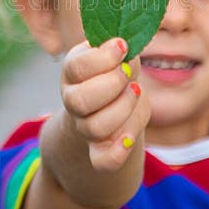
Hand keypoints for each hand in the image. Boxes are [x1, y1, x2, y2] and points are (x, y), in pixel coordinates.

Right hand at [60, 37, 148, 171]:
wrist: (112, 107)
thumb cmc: (117, 73)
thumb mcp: (119, 56)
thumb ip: (121, 51)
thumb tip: (125, 47)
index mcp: (73, 72)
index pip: (76, 68)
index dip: (103, 58)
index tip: (123, 47)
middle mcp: (73, 100)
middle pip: (80, 101)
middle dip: (112, 84)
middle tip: (128, 74)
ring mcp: (84, 127)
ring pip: (95, 128)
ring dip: (124, 109)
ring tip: (136, 92)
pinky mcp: (100, 151)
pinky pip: (102, 161)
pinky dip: (118, 153)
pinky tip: (129, 139)